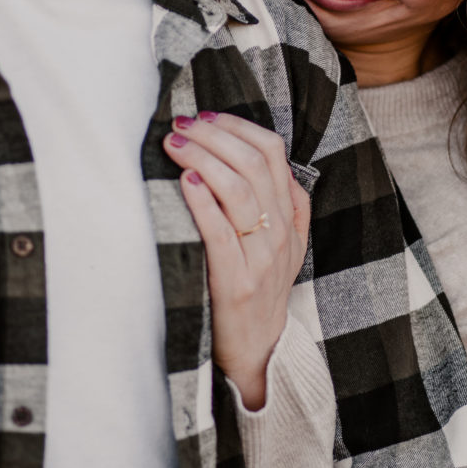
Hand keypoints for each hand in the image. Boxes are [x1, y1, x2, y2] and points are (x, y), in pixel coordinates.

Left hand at [163, 112, 310, 409]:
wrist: (258, 352)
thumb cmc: (257, 289)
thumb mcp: (280, 243)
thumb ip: (274, 200)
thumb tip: (240, 148)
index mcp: (292, 216)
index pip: (273, 152)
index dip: (237, 126)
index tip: (205, 115)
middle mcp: (282, 233)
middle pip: (253, 164)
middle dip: (213, 135)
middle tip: (180, 124)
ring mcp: (262, 259)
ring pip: (239, 190)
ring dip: (203, 158)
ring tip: (175, 144)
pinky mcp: (237, 283)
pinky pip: (220, 232)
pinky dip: (203, 200)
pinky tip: (185, 181)